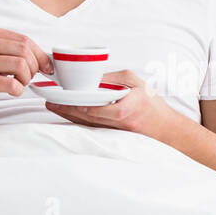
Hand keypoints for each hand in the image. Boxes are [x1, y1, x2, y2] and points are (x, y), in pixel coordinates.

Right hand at [0, 25, 53, 122]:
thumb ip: (8, 51)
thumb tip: (42, 58)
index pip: (23, 39)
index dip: (40, 54)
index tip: (47, 67)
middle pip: (24, 50)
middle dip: (34, 67)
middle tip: (29, 78)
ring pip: (21, 65)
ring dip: (26, 79)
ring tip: (18, 84)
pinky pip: (12, 84)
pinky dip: (18, 90)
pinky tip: (11, 91)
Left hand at [43, 68, 176, 141]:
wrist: (166, 129)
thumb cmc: (152, 104)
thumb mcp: (134, 82)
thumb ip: (111, 78)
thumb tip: (91, 77)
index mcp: (123, 109)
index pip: (93, 108)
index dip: (74, 104)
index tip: (60, 98)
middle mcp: (117, 124)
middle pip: (85, 117)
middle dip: (65, 110)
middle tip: (49, 103)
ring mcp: (114, 133)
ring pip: (87, 124)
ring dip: (69, 116)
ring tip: (53, 107)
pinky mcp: (113, 137)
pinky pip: (93, 128)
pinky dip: (80, 121)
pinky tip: (69, 115)